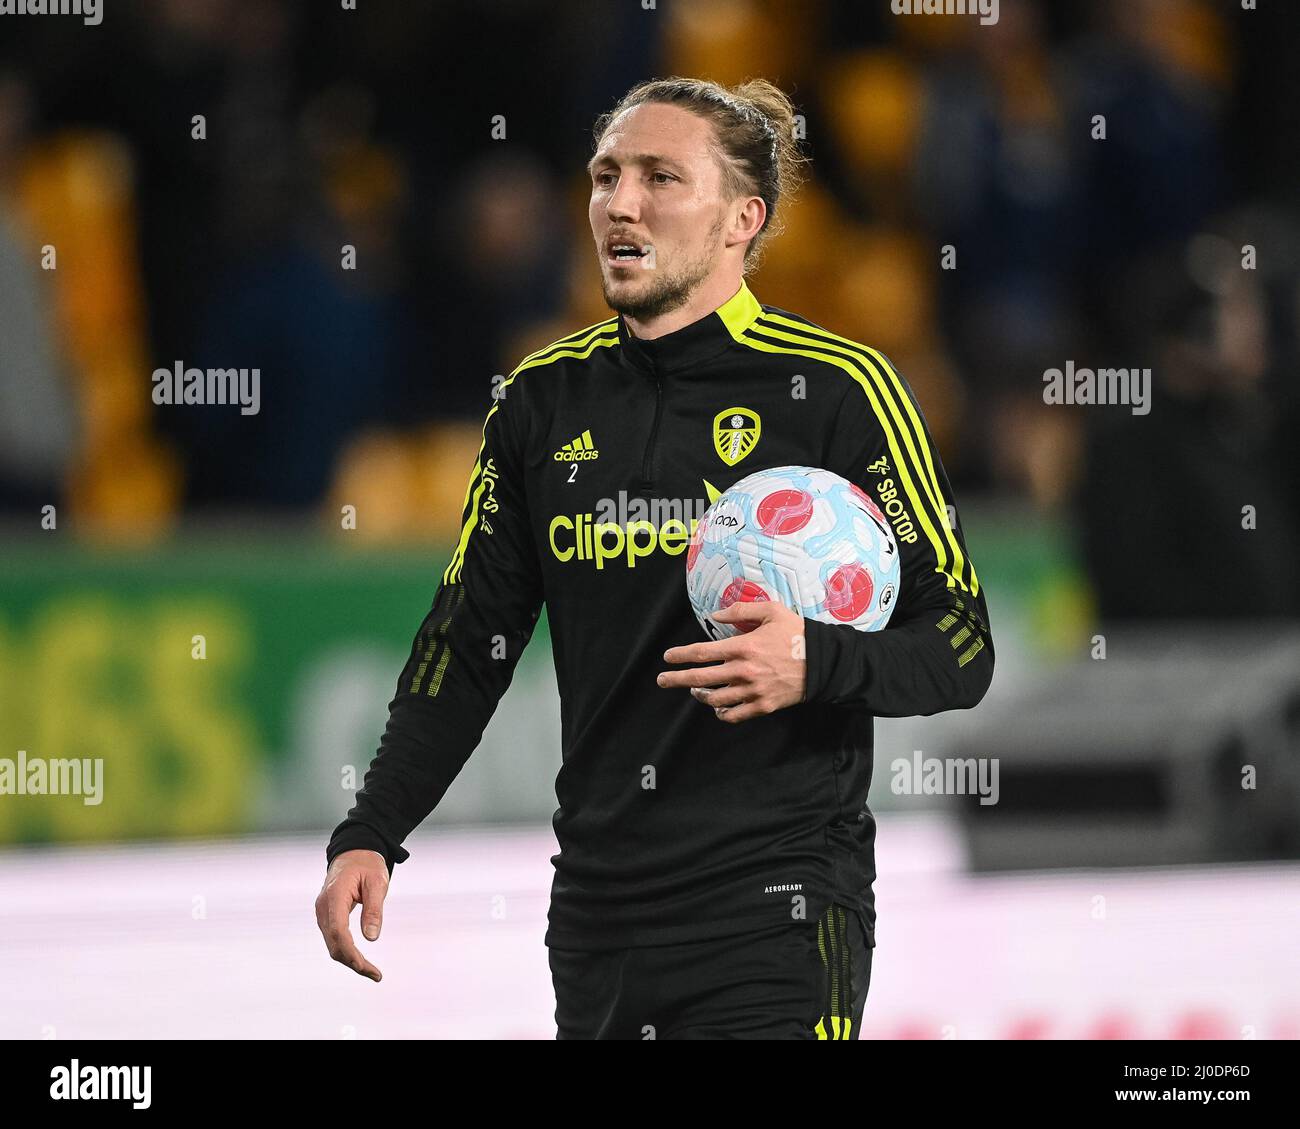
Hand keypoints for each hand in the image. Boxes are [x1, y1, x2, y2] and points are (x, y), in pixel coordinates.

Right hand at [315, 849, 388, 981]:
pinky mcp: (327, 916)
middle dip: (353, 962)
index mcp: (335, 896)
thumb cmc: (367, 864)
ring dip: (349, 960)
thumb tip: (371, 938)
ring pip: (332, 944)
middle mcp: (323, 907)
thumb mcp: (377, 882)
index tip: (368, 968)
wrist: (353, 852)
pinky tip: (360, 959)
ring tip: (372, 971)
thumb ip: (373, 909)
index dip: (351, 954)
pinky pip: (333, 938)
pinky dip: (346, 951)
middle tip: (376, 975)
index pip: (338, 932)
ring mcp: (323, 912)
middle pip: (333, 943)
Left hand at [657, 600, 806, 722]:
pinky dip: (721, 713)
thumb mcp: (771, 610)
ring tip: (694, 689)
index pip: (702, 652)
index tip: (667, 657)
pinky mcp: (763, 706)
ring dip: (700, 694)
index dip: (680, 655)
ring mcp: (753, 691)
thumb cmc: (797, 633)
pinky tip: (716, 708)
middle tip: (661, 680)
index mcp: (743, 646)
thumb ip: (740, 610)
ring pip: (715, 699)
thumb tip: (714, 614)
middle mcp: (743, 671)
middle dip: (676, 679)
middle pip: (700, 677)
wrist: (824, 662)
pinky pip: (735, 715)